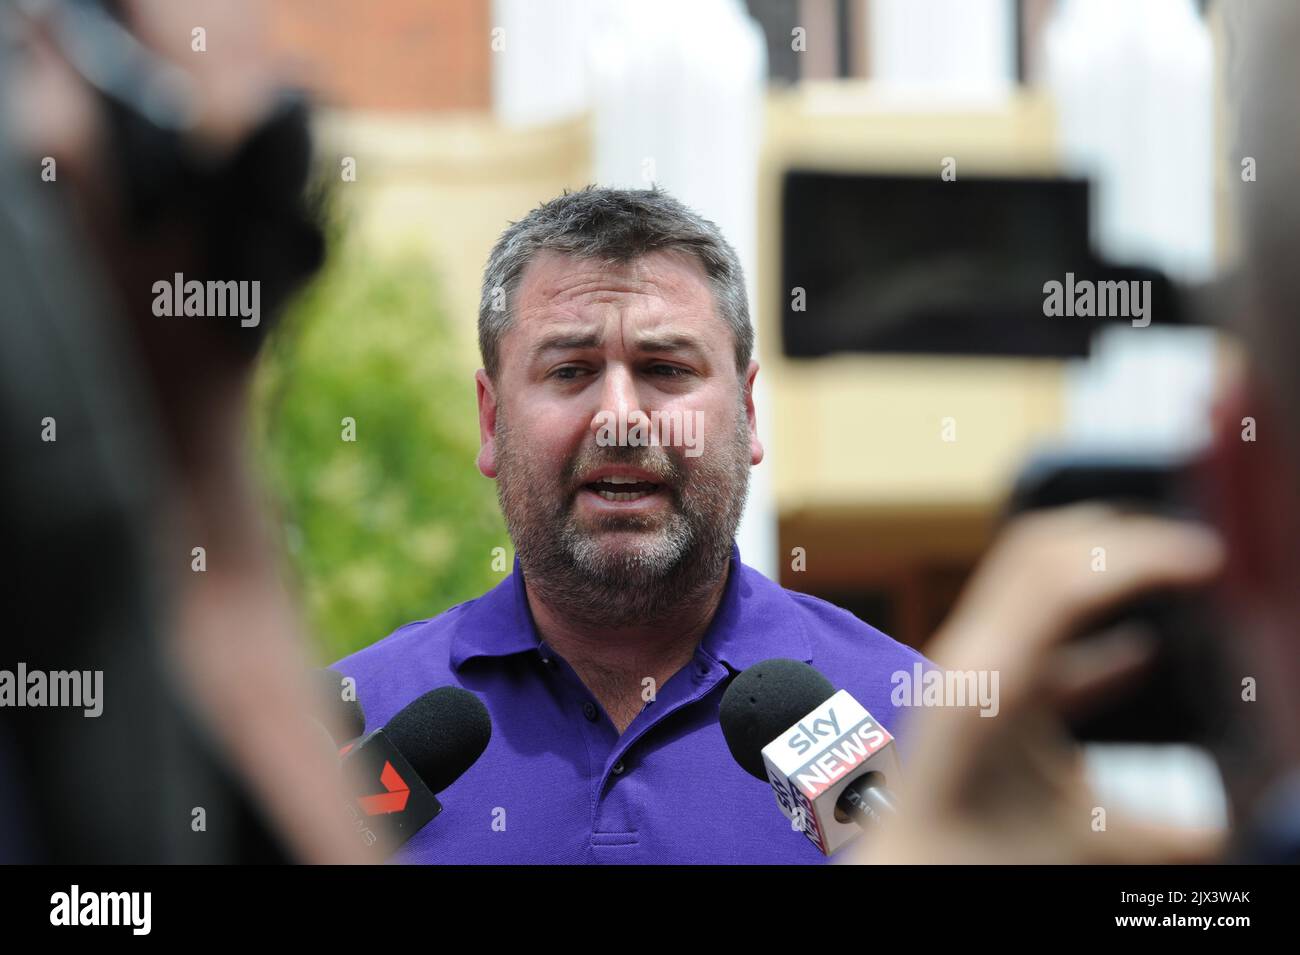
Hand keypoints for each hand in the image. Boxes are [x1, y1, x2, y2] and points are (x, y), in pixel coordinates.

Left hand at [852, 504, 1227, 863]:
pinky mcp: (977, 685)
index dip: (1139, 556)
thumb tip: (1218, 828)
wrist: (911, 874)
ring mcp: (969, 663)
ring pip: (1036, 582)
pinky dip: (1092, 633)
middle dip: (1117, 538)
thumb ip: (1159, 833)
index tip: (1202, 558)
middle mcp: (972, 653)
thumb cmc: (973, 857)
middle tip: (1184, 547)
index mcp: (993, 676)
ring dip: (1103, 572)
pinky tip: (1142, 652)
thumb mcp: (1080, 837)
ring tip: (1168, 571)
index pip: (1067, 579)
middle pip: (1041, 552)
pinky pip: (1038, 638)